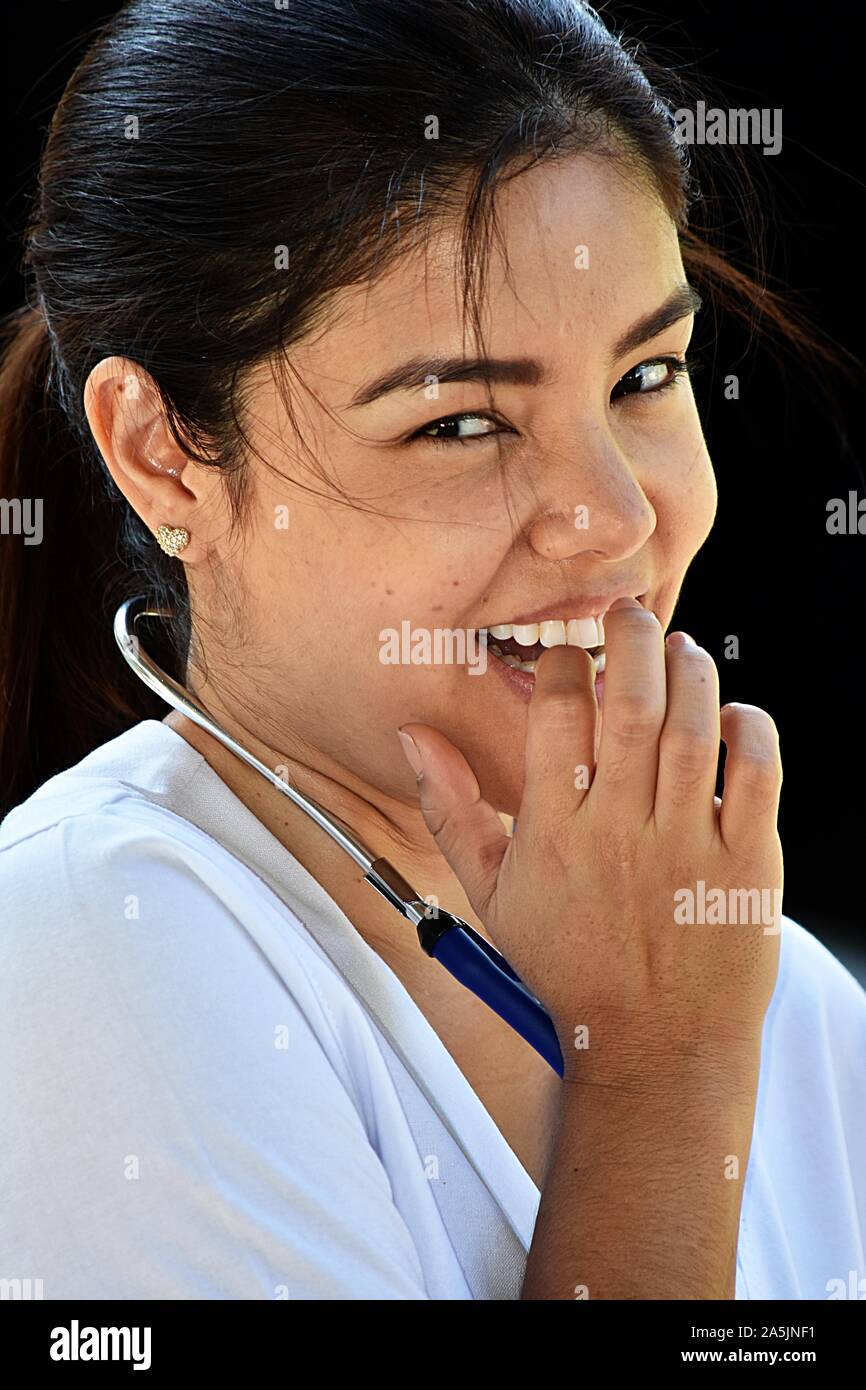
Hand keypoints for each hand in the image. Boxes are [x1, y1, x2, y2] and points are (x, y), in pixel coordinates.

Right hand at [398, 598, 782, 1080]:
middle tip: (633, 619)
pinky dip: (751, 727)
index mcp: (553, 834)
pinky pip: (758, 773)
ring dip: (690, 671)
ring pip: (694, 726)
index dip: (564, 666)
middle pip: (630, 702)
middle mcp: (619, 833)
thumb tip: (413, 734)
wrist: (654, 1047)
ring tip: (680, 654)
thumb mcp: (491, 894)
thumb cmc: (569, 965)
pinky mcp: (746, 865)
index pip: (556, 715)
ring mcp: (687, 847)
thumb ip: (451, 810)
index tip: (571, 658)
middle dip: (633, 639)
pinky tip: (732, 713)